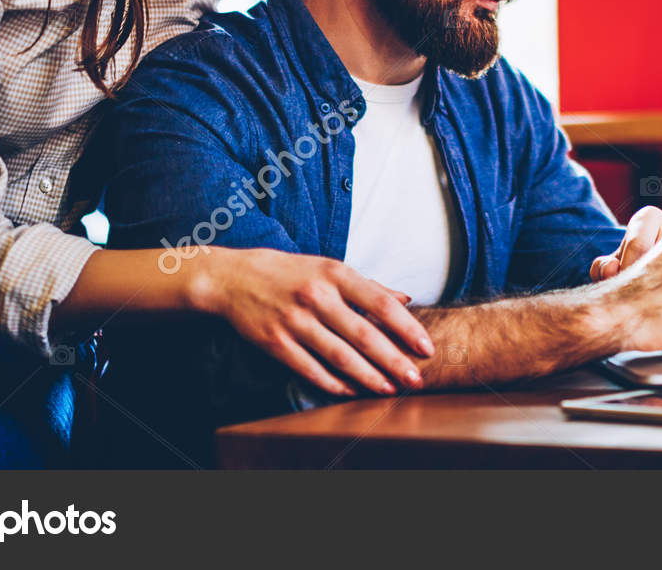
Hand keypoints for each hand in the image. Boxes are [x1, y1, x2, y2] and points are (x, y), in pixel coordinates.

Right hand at [200, 249, 434, 396]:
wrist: (235, 278)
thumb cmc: (291, 273)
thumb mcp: (330, 268)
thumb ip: (369, 286)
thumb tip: (406, 299)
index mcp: (335, 274)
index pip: (381, 303)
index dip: (407, 328)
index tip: (426, 347)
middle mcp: (317, 297)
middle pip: (364, 335)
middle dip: (393, 361)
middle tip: (415, 379)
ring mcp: (295, 321)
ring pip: (339, 356)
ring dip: (368, 377)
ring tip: (390, 390)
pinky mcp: (275, 342)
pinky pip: (310, 368)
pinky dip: (333, 383)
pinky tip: (352, 392)